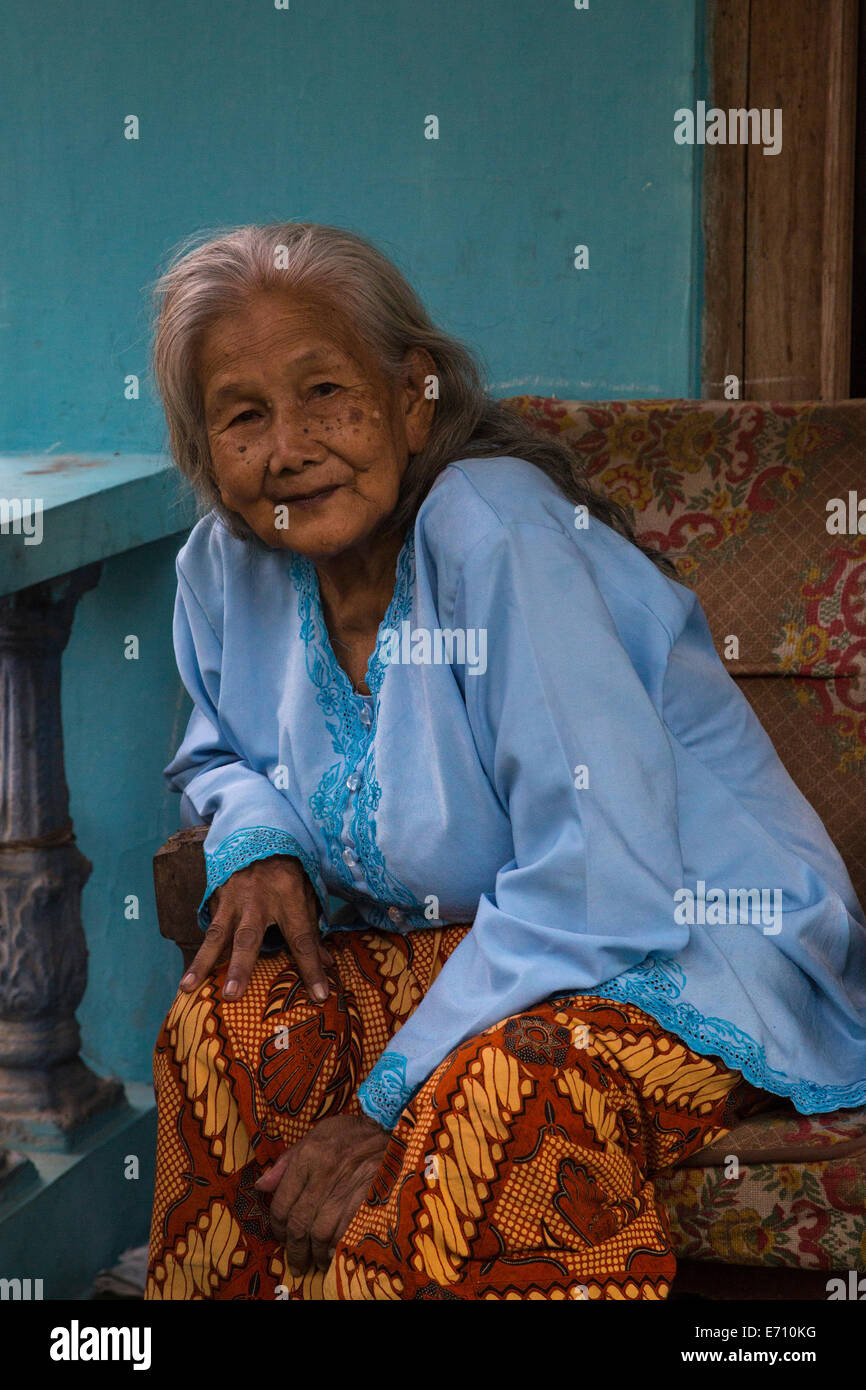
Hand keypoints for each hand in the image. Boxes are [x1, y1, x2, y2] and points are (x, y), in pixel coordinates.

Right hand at [179, 854, 331, 1002]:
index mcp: (289, 897)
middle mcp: (259, 899)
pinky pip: (209, 928)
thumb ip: (312, 931)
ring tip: (188, 986)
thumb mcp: (306, 895)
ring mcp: (233, 899)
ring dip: (203, 962)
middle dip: (240, 966)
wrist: (258, 837)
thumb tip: (327, 965)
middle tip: (232, 994)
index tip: (319, 995)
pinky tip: (191, 976)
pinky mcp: (217, 898)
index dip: (311, 967)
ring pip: (217, 933)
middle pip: (249, 936)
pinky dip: (201, 953)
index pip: (302, 938)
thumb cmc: (287, 873)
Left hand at [255, 1113, 389, 1272]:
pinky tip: (334, 1253)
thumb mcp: (315, 1136)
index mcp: (308, 1155)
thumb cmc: (349, 1135)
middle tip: (296, 1262)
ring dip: (315, 1253)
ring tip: (315, 1260)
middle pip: (300, 1223)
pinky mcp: (368, 1198)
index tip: (281, 1237)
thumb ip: (286, 1162)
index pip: (282, 1203)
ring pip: (320, 1233)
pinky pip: (346, 1233)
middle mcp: (325, 1172)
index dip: (278, 1227)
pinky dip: (337, 1249)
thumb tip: (261, 1187)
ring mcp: (348, 1186)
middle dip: (294, 1249)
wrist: (392, 1132)